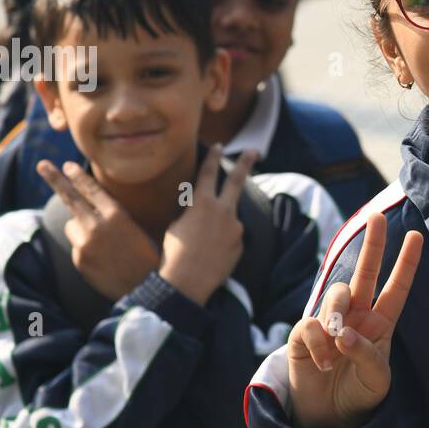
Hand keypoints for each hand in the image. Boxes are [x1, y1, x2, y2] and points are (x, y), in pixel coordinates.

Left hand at [37, 160, 160, 300]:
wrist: (147, 290)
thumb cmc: (149, 258)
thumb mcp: (137, 229)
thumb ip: (113, 216)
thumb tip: (91, 205)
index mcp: (116, 216)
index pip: (91, 190)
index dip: (78, 176)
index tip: (67, 165)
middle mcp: (97, 227)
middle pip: (70, 198)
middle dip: (55, 179)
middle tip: (42, 164)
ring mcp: (85, 245)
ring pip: (73, 226)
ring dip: (82, 229)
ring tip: (105, 244)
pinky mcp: (80, 261)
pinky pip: (77, 247)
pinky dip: (86, 250)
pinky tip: (104, 260)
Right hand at [158, 145, 254, 305]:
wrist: (188, 280)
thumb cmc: (175, 252)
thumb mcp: (176, 224)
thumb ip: (192, 211)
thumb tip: (199, 208)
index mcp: (202, 202)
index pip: (209, 173)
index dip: (213, 158)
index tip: (219, 147)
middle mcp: (223, 210)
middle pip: (237, 181)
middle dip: (245, 163)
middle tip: (253, 151)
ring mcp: (236, 227)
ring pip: (230, 217)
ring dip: (220, 225)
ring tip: (204, 242)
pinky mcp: (242, 243)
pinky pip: (232, 237)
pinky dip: (223, 242)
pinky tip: (211, 254)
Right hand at [286, 212, 423, 427]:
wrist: (330, 418)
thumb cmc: (360, 395)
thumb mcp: (377, 380)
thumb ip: (367, 354)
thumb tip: (343, 333)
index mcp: (381, 324)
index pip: (396, 289)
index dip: (406, 264)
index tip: (417, 237)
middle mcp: (357, 316)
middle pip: (365, 273)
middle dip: (373, 245)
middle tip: (378, 218)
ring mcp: (330, 322)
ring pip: (336, 294)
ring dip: (338, 317)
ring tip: (337, 351)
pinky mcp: (304, 334)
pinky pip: (311, 324)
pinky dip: (319, 343)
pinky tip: (323, 362)